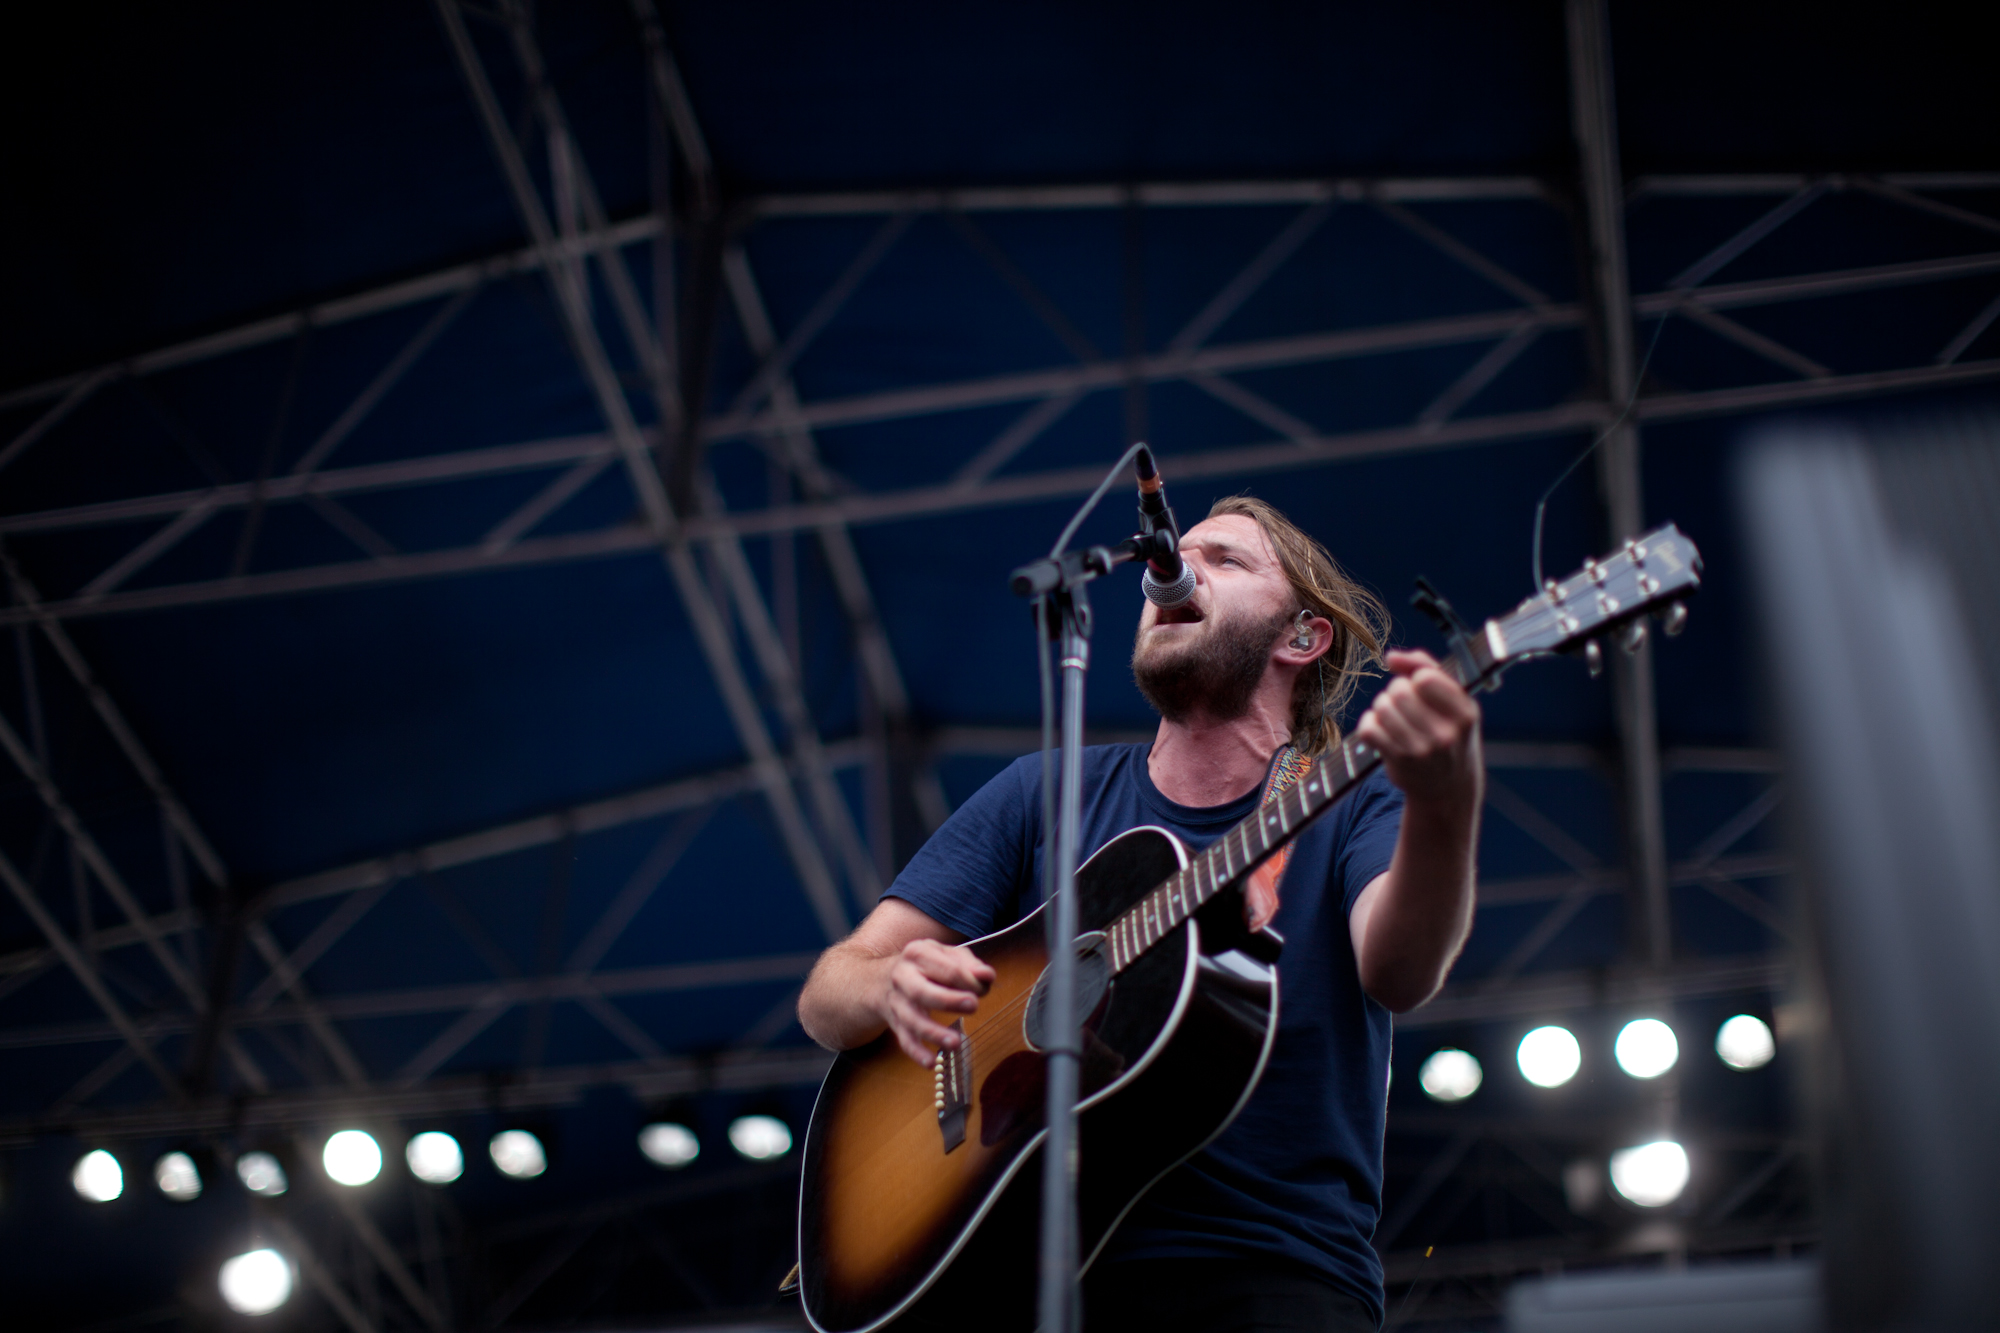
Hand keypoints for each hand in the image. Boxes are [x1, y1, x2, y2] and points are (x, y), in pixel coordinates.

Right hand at [876, 938, 994, 1065]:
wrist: (877, 979)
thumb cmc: (922, 966)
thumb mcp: (943, 955)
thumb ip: (969, 964)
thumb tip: (987, 976)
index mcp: (918, 954)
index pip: (947, 968)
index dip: (969, 980)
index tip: (983, 989)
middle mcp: (902, 977)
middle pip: (922, 992)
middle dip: (948, 1000)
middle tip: (973, 1005)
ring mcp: (896, 1002)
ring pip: (912, 1020)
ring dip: (933, 1032)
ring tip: (955, 1043)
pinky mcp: (895, 1024)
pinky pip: (905, 1041)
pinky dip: (917, 1053)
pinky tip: (932, 1063)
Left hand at [1354, 649, 1482, 807]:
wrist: (1448, 786)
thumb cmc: (1449, 731)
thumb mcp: (1454, 699)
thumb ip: (1425, 667)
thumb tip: (1391, 657)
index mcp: (1465, 714)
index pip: (1424, 678)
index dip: (1416, 678)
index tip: (1422, 689)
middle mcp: (1446, 735)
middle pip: (1399, 691)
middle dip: (1396, 691)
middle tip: (1405, 704)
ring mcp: (1421, 751)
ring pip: (1381, 708)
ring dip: (1382, 707)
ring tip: (1394, 716)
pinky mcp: (1398, 763)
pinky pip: (1367, 729)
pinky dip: (1369, 725)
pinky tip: (1382, 731)